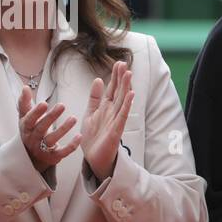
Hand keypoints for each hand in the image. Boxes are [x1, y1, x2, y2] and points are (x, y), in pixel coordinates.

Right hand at [18, 86, 80, 171]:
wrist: (30, 156)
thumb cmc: (30, 131)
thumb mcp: (25, 118)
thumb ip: (25, 103)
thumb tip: (25, 88)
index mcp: (26, 128)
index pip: (29, 120)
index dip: (35, 113)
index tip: (44, 103)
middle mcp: (32, 139)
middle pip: (41, 128)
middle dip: (51, 117)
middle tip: (62, 105)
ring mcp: (42, 149)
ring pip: (51, 140)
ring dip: (63, 129)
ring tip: (74, 118)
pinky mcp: (52, 157)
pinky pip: (62, 152)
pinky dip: (71, 146)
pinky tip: (79, 136)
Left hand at [81, 61, 133, 181]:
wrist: (93, 158)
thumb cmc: (93, 137)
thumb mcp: (90, 114)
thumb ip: (94, 98)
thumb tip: (98, 80)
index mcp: (105, 108)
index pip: (111, 89)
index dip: (115, 77)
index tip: (118, 63)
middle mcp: (112, 112)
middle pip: (118, 92)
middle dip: (121, 78)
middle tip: (124, 63)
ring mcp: (115, 121)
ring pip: (121, 101)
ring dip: (126, 88)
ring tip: (129, 74)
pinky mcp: (116, 130)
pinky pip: (122, 116)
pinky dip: (126, 105)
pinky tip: (131, 95)